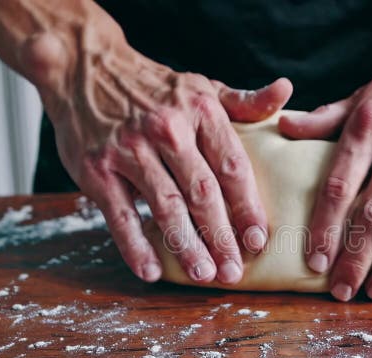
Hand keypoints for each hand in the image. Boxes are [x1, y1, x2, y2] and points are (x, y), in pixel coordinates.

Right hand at [23, 31, 291, 283]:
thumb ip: (245, 102)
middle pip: (202, 192)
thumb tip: (286, 91)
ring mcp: (129, 150)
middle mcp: (167, 129)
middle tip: (234, 272)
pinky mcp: (96, 169)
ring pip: (165, 206)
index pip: (232, 167)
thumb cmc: (156, 89)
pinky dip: (135, 246)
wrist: (85, 68)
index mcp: (200, 111)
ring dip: (186, 246)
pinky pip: (120, 215)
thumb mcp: (203, 88)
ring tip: (203, 275)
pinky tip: (152, 271)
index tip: (258, 240)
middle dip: (220, 236)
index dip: (247, 207)